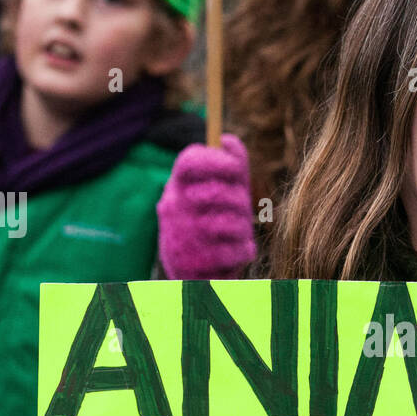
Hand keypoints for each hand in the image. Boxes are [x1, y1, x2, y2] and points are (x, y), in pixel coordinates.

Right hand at [157, 133, 256, 280]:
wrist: (195, 275)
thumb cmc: (213, 224)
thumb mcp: (221, 191)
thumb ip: (229, 164)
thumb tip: (227, 140)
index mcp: (177, 186)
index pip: (189, 162)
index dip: (216, 161)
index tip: (236, 169)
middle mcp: (172, 210)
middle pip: (216, 193)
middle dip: (240, 201)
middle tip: (242, 209)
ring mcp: (180, 238)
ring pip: (230, 223)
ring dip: (243, 228)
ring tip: (238, 233)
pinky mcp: (193, 265)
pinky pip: (235, 250)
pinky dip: (244, 251)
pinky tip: (236, 252)